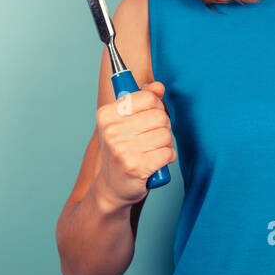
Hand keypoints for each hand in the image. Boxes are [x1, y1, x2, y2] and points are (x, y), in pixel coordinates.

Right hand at [94, 81, 175, 206]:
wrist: (112, 187)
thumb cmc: (122, 150)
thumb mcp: (125, 122)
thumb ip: (143, 99)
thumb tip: (158, 87)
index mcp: (107, 115)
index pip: (148, 98)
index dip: (156, 107)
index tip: (149, 117)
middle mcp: (111, 131)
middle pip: (160, 117)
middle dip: (163, 128)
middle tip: (152, 139)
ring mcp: (122, 150)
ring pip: (166, 135)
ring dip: (166, 144)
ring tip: (153, 151)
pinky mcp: (136, 167)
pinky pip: (168, 153)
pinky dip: (167, 157)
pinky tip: (156, 162)